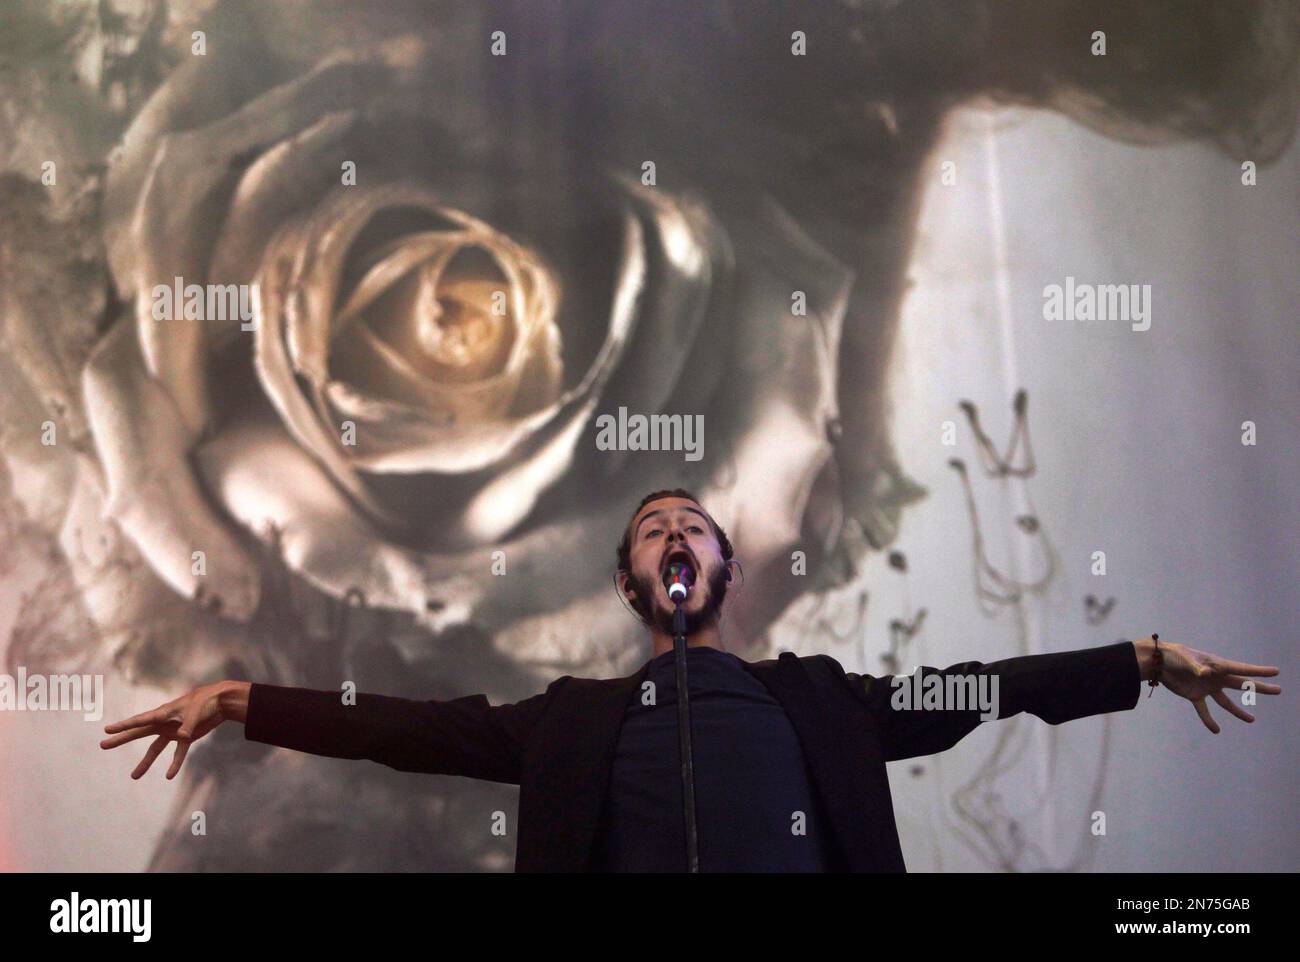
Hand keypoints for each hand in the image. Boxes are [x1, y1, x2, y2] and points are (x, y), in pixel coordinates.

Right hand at [100, 681, 250, 778]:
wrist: (220, 701)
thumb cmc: (205, 701)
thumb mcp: (196, 712)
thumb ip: (187, 725)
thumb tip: (181, 736)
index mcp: (164, 712)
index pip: (140, 720)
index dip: (123, 725)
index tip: (107, 730)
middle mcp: (165, 722)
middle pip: (139, 732)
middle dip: (122, 739)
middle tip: (102, 745)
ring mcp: (174, 730)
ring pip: (155, 748)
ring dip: (146, 762)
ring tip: (134, 776)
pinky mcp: (186, 737)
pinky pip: (178, 753)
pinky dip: (175, 763)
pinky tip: (169, 775)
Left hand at [1136, 637, 1280, 732]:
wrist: (1157, 662)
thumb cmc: (1173, 655)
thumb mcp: (1186, 658)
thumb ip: (1196, 666)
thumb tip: (1205, 673)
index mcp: (1217, 665)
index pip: (1242, 669)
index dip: (1259, 671)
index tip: (1276, 671)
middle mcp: (1215, 677)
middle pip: (1241, 685)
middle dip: (1259, 688)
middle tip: (1278, 690)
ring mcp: (1206, 687)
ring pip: (1225, 702)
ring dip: (1238, 711)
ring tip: (1252, 720)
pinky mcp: (1194, 695)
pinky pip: (1204, 710)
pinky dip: (1209, 720)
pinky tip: (1216, 730)